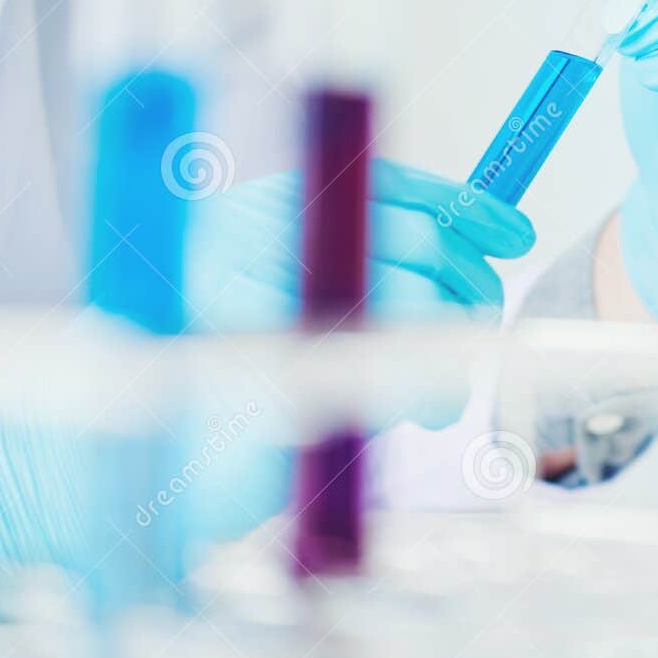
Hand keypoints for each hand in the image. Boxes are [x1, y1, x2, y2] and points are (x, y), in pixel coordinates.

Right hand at [0, 161, 534, 619]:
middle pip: (410, 240)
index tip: (514, 234)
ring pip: (408, 300)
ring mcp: (250, 307)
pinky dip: (426, 391)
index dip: (463, 206)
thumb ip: (368, 260)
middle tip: (477, 333)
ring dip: (448, 344)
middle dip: (466, 286)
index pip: (382, 185)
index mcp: (256, 210)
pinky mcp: (266, 381)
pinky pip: (387, 372)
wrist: (143, 472)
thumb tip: (479, 240)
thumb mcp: (300, 300)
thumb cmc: (234, 387)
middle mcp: (246, 240)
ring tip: (437, 391)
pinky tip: (424, 411)